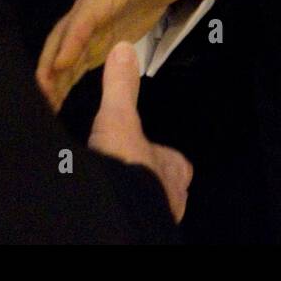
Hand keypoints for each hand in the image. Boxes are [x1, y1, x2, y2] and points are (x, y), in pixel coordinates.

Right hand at [36, 0, 227, 111]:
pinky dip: (63, 79)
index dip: (75, 38)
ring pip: (64, 49)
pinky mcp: (95, 39)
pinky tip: (55, 102)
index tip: (62, 62)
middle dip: (51, 60)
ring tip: (44, 104)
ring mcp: (91, 24)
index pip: (88, 14)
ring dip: (52, 75)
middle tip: (41, 89)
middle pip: (65, 33)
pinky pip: (74, 60)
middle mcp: (92, 6)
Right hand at [88, 42, 192, 221]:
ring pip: (150, 206)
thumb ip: (121, 87)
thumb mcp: (118, 119)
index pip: (176, 163)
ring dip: (134, 198)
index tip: (150, 149)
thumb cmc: (128, 169)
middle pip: (163, 187)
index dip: (162, 155)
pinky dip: (121, 212)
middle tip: (126, 171)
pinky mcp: (136, 230)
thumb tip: (124, 51)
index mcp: (171, 169)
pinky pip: (133, 219)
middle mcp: (169, 197)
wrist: (117, 212)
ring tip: (113, 191)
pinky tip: (105, 206)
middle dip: (146, 179)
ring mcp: (155, 218)